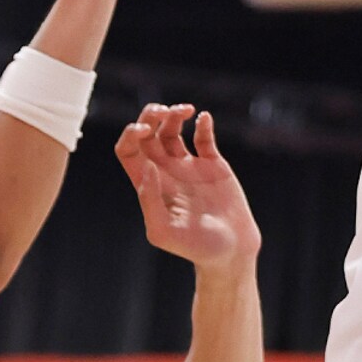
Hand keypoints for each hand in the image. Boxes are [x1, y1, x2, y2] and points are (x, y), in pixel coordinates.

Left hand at [116, 106, 260, 266]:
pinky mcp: (213, 165)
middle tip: (162, 110)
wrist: (231, 251)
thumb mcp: (163, 231)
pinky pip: (204, 137)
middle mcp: (166, 172)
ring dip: (175, 115)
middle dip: (151, 116)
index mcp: (150, 185)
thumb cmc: (195, 248)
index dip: (131, 135)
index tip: (145, 130)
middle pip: (148, 134)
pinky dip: (203, 124)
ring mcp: (189, 167)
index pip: (129, 151)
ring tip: (185, 110)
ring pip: (173, 130)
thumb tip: (146, 167)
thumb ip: (149, 201)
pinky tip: (204, 119)